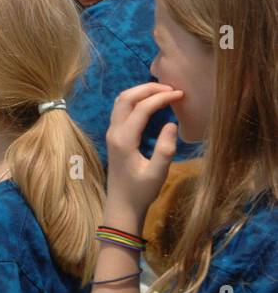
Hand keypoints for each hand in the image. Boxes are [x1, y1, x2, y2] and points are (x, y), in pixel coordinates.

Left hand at [104, 82, 181, 227]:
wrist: (121, 205)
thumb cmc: (141, 191)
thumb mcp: (158, 174)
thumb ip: (165, 150)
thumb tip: (171, 124)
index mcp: (124, 139)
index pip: (141, 108)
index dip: (161, 97)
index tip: (180, 94)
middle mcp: (114, 132)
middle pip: (126, 98)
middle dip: (148, 88)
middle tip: (171, 88)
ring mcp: (111, 133)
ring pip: (121, 102)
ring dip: (140, 92)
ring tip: (163, 91)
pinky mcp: (114, 137)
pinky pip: (121, 110)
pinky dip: (135, 100)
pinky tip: (151, 103)